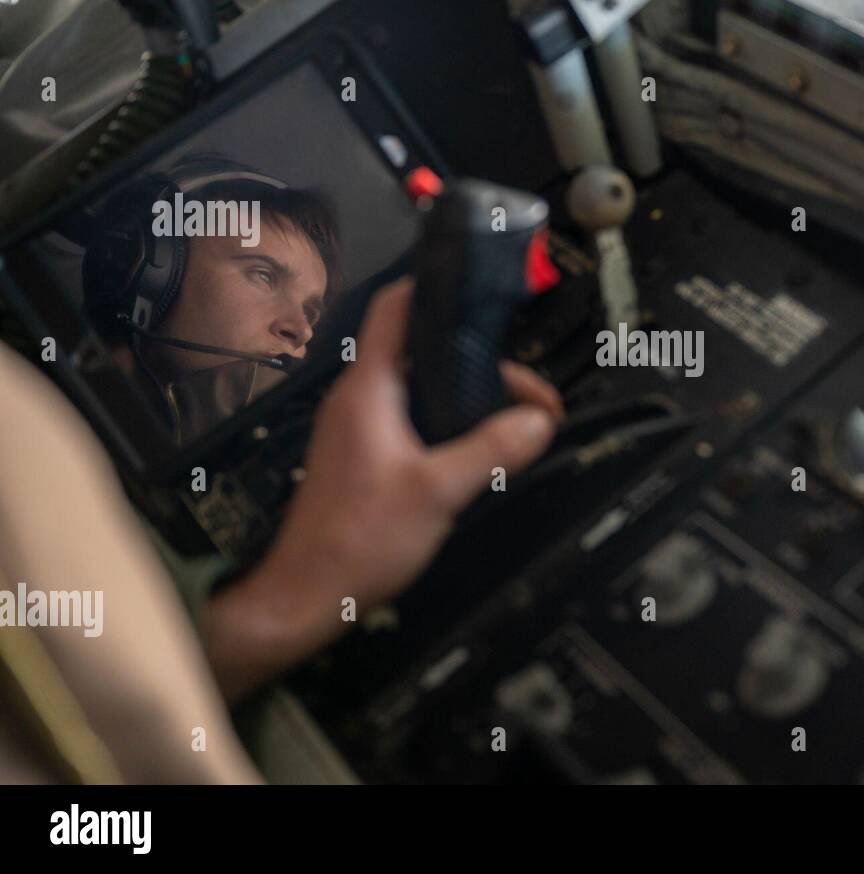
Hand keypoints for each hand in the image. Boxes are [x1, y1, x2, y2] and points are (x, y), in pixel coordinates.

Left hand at [202, 277, 560, 699]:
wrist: (306, 597)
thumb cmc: (353, 543)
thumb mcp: (439, 491)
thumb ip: (493, 449)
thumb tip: (537, 421)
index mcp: (368, 391)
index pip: (394, 310)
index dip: (433, 287)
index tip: (476, 288)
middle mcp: (359, 401)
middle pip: (425, 355)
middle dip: (483, 368)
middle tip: (530, 398)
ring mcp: (359, 430)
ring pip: (422, 392)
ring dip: (468, 401)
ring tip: (515, 426)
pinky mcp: (365, 458)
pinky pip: (413, 423)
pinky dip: (449, 427)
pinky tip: (478, 455)